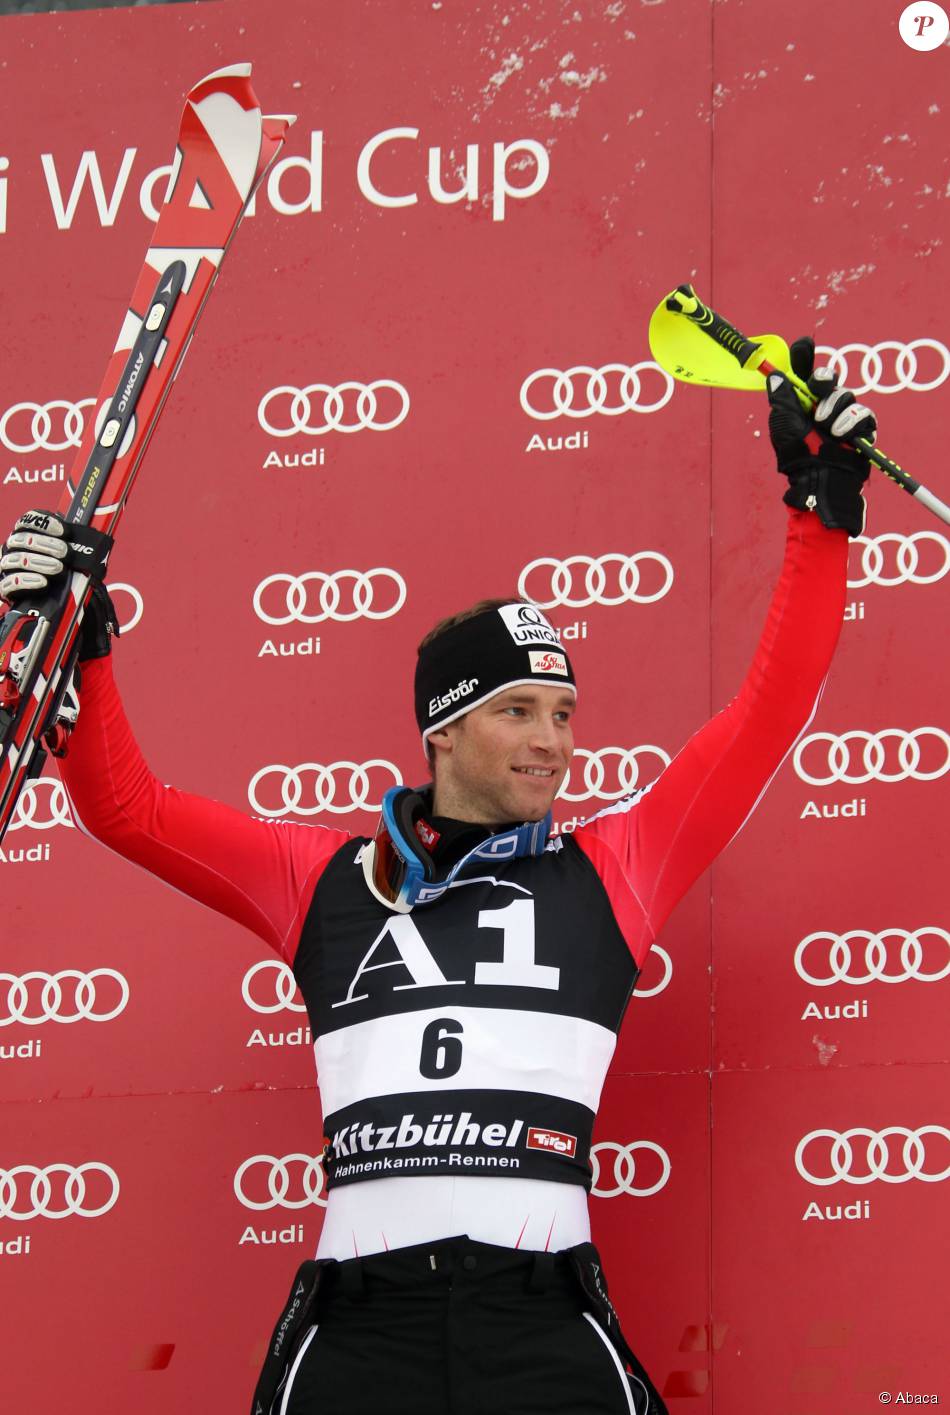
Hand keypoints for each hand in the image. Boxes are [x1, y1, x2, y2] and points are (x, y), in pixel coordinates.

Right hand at [0, 509, 117, 660]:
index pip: (28, 521)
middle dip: (44, 544)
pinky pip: (10, 583)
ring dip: (38, 562)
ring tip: (58, 568)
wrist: (54, 610)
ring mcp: (7, 570)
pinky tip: (42, 582)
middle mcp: (13, 550)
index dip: (44, 522)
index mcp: (27, 537)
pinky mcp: (6, 590)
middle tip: (65, 553)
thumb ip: (75, 551)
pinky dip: (26, 581)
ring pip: (15, 559)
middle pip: (20, 539)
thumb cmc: (63, 580)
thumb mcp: (71, 563)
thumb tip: (96, 545)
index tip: (64, 531)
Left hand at [767, 337, 875, 536]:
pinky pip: (861, 410)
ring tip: (824, 427)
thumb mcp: (783, 423)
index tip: (804, 343)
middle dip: (824, 379)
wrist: (819, 478)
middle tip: (818, 386)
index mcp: (803, 403)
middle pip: (828, 377)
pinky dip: (850, 420)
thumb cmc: (797, 454)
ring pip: (845, 393)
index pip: (805, 373)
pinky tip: (841, 434)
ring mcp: (843, 414)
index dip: (804, 356)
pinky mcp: (861, 426)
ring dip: (833, 408)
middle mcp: (823, 405)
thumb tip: (775, 374)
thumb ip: (781, 397)